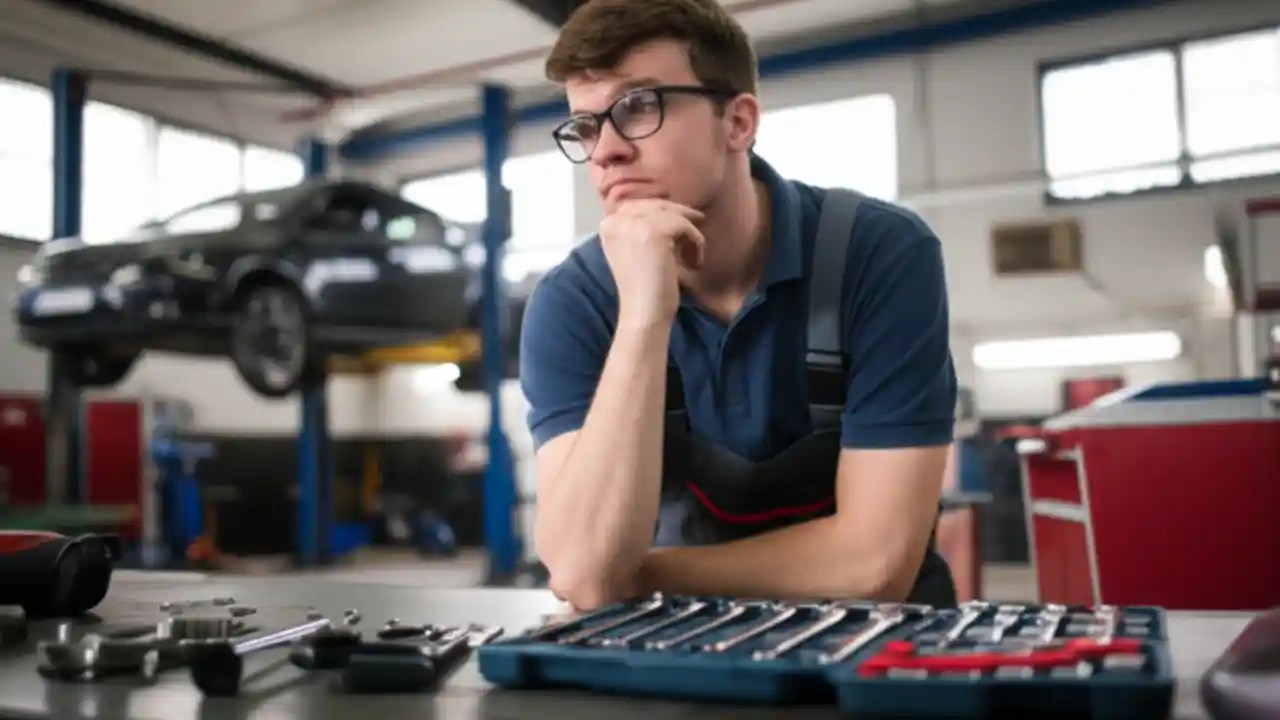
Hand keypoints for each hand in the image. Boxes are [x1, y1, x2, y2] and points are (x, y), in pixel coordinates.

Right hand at [598, 199, 705, 327]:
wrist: (643, 315)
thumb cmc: (643, 290)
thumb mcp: (636, 251)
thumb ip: (641, 229)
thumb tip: (668, 209)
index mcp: (608, 225)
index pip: (640, 205)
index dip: (663, 211)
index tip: (683, 220)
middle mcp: (617, 220)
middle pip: (657, 205)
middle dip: (680, 215)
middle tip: (699, 223)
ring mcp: (634, 224)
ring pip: (674, 215)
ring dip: (690, 234)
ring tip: (694, 257)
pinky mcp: (654, 232)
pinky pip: (685, 226)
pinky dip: (696, 243)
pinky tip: (694, 264)